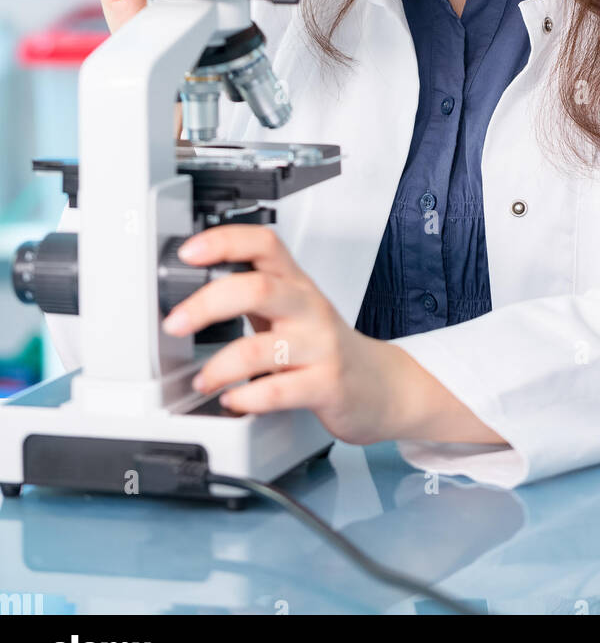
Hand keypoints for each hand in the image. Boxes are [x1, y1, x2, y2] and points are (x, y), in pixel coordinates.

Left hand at [162, 224, 508, 448]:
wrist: (381, 386)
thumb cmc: (326, 346)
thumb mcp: (293, 308)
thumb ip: (252, 292)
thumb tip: (192, 288)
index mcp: (296, 283)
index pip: (263, 244)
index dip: (224, 241)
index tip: (188, 252)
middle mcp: (308, 308)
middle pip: (257, 288)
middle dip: (207, 305)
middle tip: (176, 323)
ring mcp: (319, 346)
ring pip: (260, 348)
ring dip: (219, 366)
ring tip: (203, 379)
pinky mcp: (326, 385)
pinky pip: (278, 391)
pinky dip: (247, 398)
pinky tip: (234, 400)